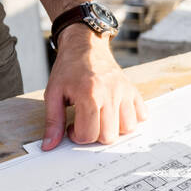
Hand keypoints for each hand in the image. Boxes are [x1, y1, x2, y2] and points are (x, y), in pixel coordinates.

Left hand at [42, 24, 148, 149]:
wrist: (85, 45)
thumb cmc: (68, 68)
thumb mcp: (53, 93)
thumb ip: (52, 121)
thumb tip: (49, 145)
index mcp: (89, 94)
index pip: (88, 134)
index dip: (77, 136)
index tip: (71, 127)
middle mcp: (110, 93)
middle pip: (109, 136)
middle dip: (95, 135)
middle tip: (85, 122)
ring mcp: (124, 91)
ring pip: (128, 128)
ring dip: (113, 129)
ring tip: (101, 118)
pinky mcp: (133, 90)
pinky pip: (141, 115)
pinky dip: (130, 119)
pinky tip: (116, 113)